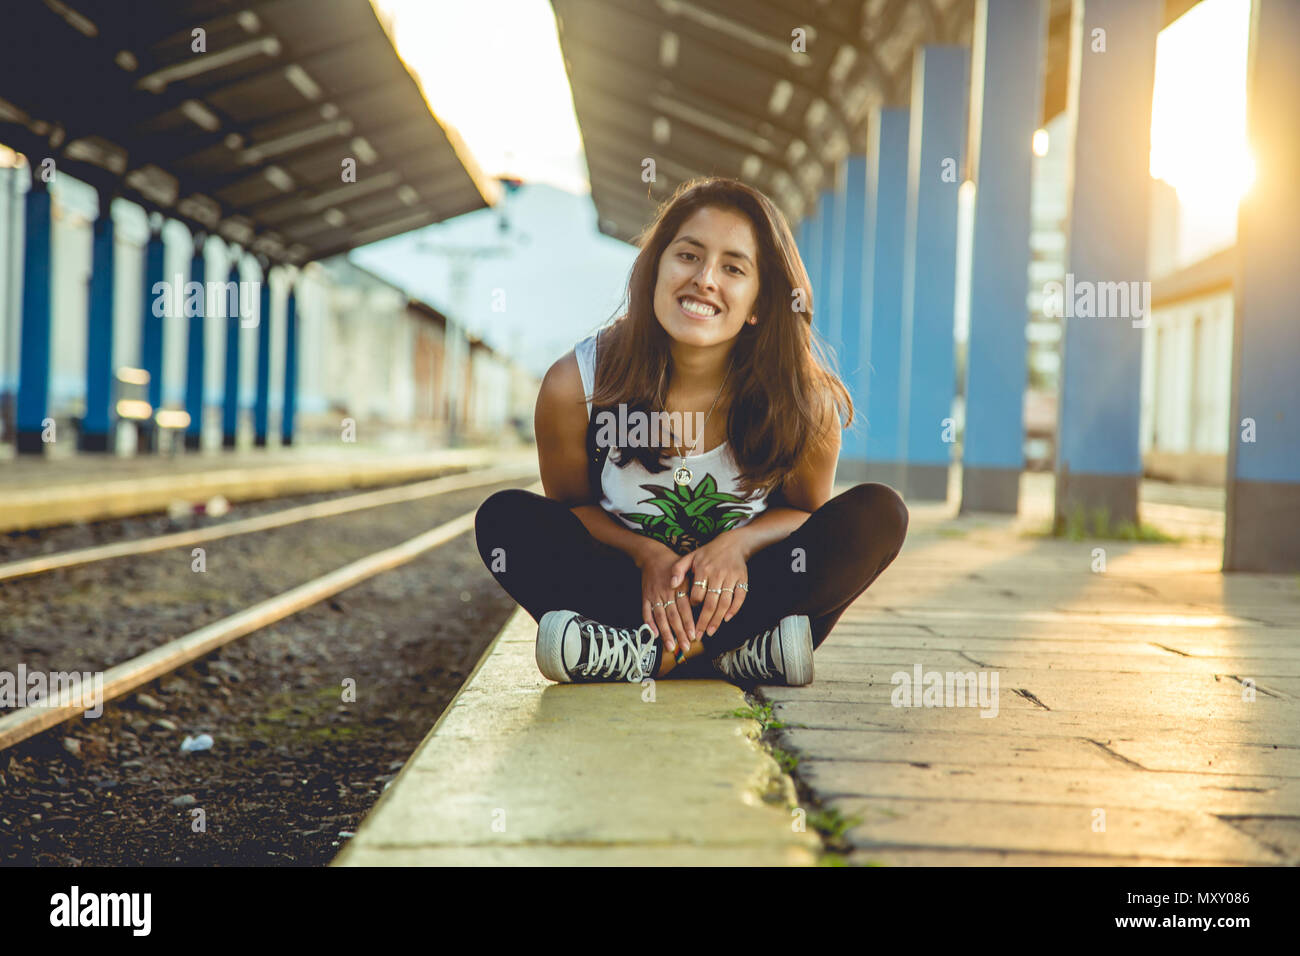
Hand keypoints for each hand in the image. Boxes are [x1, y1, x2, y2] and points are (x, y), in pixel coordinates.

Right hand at [636, 541, 694, 656]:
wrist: (653, 556)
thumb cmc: (675, 566)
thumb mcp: (688, 572)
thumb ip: (695, 587)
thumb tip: (704, 604)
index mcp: (679, 586)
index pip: (685, 608)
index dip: (689, 623)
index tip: (694, 636)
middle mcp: (666, 592)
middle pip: (673, 615)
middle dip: (679, 633)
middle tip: (685, 646)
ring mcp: (654, 595)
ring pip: (660, 616)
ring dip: (665, 632)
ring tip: (671, 646)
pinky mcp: (645, 597)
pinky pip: (646, 612)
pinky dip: (649, 623)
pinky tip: (654, 634)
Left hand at [668, 532, 748, 638]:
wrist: (733, 543)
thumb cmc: (709, 552)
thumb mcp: (690, 556)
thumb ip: (678, 569)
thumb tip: (670, 584)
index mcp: (703, 569)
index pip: (696, 593)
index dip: (693, 605)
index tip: (690, 612)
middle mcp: (718, 574)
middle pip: (711, 602)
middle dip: (704, 621)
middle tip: (698, 635)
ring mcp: (731, 578)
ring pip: (725, 603)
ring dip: (718, 619)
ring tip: (710, 631)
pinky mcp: (743, 580)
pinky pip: (740, 598)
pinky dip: (734, 609)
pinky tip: (727, 619)